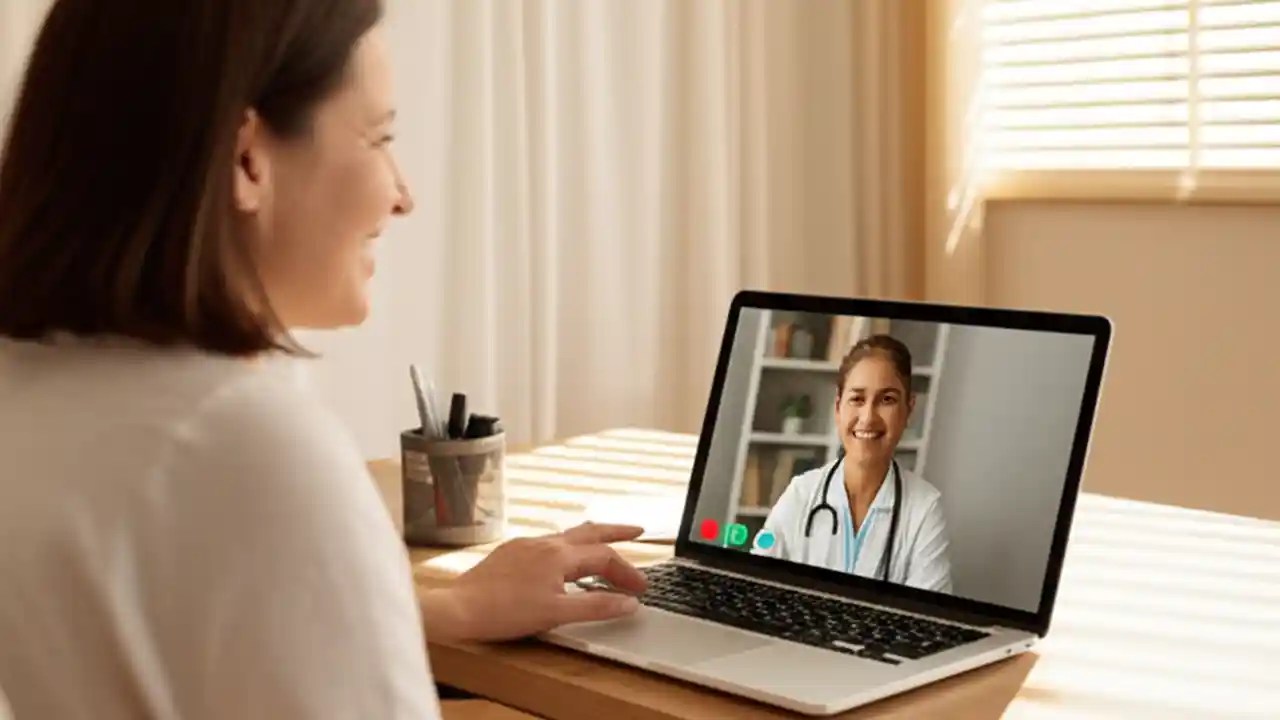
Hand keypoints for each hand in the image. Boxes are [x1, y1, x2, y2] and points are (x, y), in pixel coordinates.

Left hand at [420, 522, 648, 642]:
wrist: (458, 609)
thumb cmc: (504, 612)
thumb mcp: (557, 614)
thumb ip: (596, 606)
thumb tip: (628, 603)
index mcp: (559, 555)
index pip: (604, 557)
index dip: (626, 572)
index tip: (639, 588)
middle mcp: (544, 543)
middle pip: (589, 532)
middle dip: (616, 531)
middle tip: (636, 531)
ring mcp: (525, 545)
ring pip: (567, 536)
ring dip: (590, 539)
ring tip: (603, 543)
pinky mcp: (510, 553)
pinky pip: (547, 543)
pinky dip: (566, 548)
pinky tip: (562, 561)